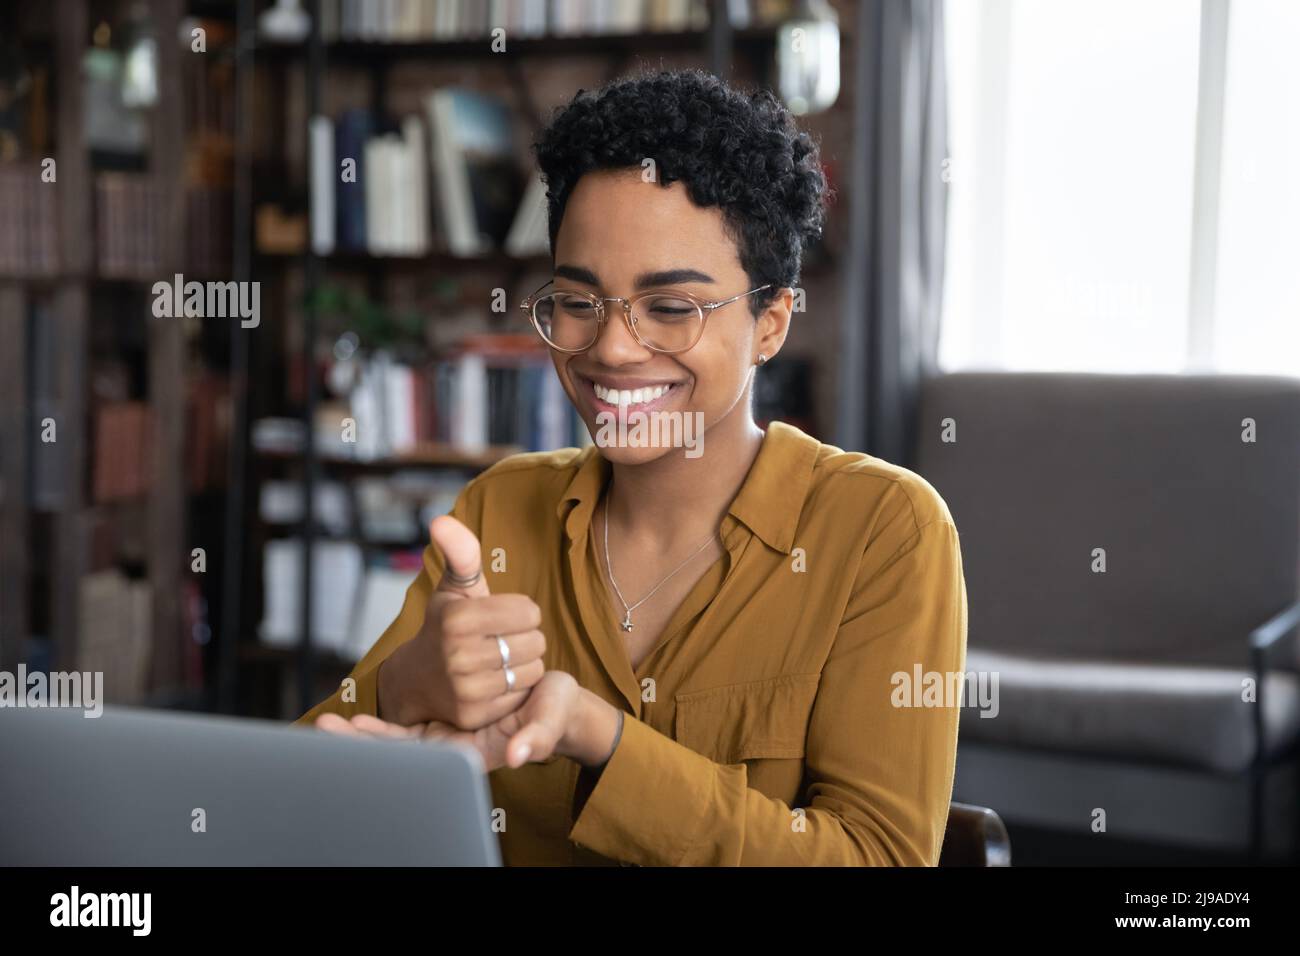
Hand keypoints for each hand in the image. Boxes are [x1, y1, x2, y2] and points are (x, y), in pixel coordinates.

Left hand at [317, 671, 597, 771]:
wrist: (556, 704)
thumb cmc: (554, 713)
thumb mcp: (549, 722)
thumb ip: (535, 739)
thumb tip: (516, 755)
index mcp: (472, 754)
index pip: (422, 759)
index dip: (389, 747)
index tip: (360, 732)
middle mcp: (453, 751)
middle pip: (399, 754)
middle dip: (362, 745)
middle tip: (325, 729)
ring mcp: (446, 740)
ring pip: (397, 746)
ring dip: (364, 738)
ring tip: (329, 725)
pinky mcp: (446, 725)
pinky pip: (408, 732)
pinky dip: (383, 728)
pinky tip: (360, 717)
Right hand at [376, 515, 545, 730]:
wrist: (415, 680)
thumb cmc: (445, 625)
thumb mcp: (454, 587)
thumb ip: (460, 553)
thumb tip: (441, 520)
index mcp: (457, 617)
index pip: (529, 611)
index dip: (522, 612)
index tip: (501, 616)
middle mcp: (458, 654)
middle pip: (535, 641)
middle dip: (525, 638)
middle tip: (500, 640)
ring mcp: (465, 688)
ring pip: (532, 669)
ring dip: (523, 663)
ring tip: (499, 659)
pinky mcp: (474, 716)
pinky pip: (521, 695)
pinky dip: (516, 688)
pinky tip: (496, 681)